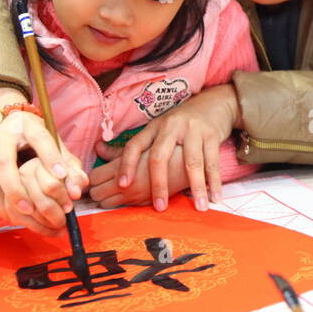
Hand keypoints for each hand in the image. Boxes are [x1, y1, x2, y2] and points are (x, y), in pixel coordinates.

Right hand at [0, 105, 88, 231]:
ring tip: (24, 217)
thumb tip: (79, 188)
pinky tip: (13, 217)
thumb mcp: (55, 144)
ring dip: (5, 203)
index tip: (62, 176)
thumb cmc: (37, 139)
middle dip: (17, 189)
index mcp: (27, 125)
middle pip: (4, 162)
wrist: (6, 125)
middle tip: (31, 208)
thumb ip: (69, 164)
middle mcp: (3, 136)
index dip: (50, 157)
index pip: (39, 138)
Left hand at [88, 142, 190, 208]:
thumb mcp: (144, 141)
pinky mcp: (147, 203)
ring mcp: (137, 195)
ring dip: (108, 199)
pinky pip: (126, 208)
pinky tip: (127, 197)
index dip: (92, 178)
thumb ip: (119, 150)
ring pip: (109, 203)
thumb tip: (98, 147)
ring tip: (109, 194)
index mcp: (124, 164)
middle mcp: (128, 182)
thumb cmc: (172, 144)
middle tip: (100, 184)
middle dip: (96, 190)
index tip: (95, 177)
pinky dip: (124, 203)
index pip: (94, 177)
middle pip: (97, 193)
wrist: (198, 156)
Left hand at [116, 84, 238, 209]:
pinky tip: (215, 198)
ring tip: (198, 207)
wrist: (213, 104)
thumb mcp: (155, 130)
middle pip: (160, 156)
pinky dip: (214, 182)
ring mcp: (193, 130)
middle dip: (159, 184)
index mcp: (153, 128)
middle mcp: (171, 127)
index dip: (127, 165)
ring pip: (193, 162)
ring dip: (196, 187)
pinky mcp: (212, 134)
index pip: (134, 146)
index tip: (123, 186)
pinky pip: (213, 162)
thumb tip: (98, 150)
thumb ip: (130, 145)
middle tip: (159, 207)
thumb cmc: (179, 123)